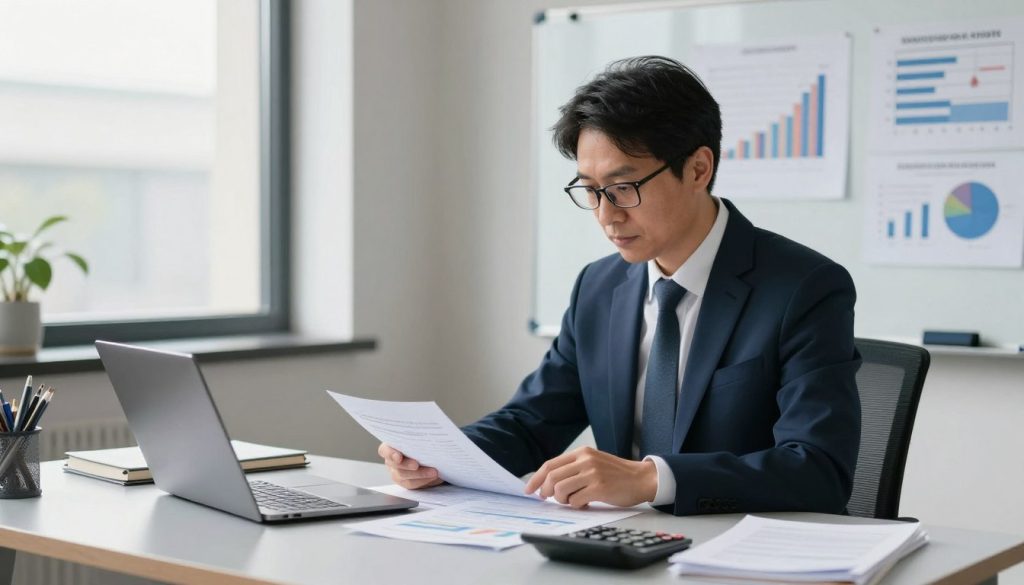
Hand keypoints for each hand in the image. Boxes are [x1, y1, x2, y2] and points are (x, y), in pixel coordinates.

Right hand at [378, 443, 442, 489]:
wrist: (431, 457)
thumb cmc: (422, 444)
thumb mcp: (420, 440)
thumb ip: (419, 439)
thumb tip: (430, 436)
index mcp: (391, 447)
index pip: (384, 450)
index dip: (390, 454)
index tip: (398, 457)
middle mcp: (391, 461)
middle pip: (395, 465)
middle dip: (406, 465)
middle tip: (416, 465)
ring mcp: (397, 473)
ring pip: (404, 476)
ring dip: (420, 474)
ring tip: (433, 472)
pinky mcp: (406, 482)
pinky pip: (412, 483)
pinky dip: (423, 480)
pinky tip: (433, 477)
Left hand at [523, 446, 657, 508]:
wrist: (642, 478)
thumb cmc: (617, 474)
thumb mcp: (593, 463)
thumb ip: (574, 469)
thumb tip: (549, 484)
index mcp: (581, 453)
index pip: (550, 465)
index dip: (536, 478)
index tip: (529, 489)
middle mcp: (585, 461)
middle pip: (552, 477)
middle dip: (546, 491)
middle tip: (549, 498)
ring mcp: (592, 474)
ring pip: (560, 489)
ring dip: (562, 500)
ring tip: (572, 500)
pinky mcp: (600, 488)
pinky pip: (575, 500)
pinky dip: (576, 505)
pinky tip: (584, 503)